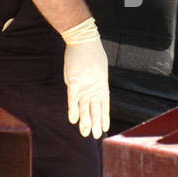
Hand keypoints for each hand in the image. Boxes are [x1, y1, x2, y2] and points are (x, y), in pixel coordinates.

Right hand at [60, 17, 109, 138]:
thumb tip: (95, 86)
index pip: (104, 105)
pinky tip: (73, 121)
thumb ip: (97, 79)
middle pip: (95, 109)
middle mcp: (95, 88)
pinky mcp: (74, 82)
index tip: (104, 128)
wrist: (85, 41)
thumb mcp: (99, 68)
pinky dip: (73, 110)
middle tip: (94, 136)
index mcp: (102, 85)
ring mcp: (85, 86)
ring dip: (85, 121)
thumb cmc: (93, 52)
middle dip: (94, 123)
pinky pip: (73, 100)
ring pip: (85, 107)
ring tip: (85, 133)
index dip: (104, 117)